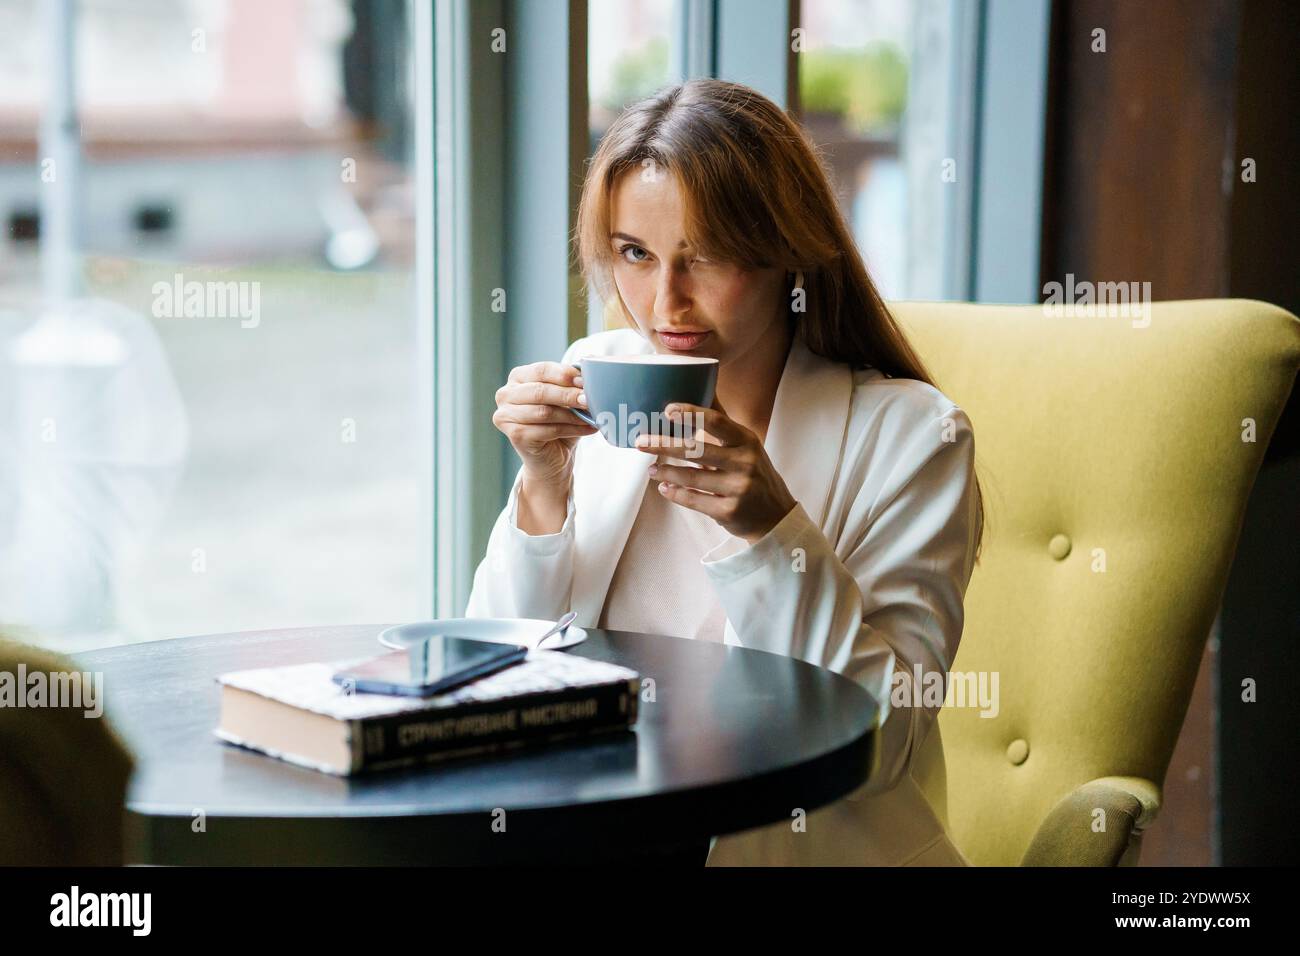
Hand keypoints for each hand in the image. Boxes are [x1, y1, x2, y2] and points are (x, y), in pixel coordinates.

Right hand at [492, 361, 596, 488]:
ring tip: (591, 415)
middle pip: (540, 391)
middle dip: (568, 395)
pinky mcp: (515, 435)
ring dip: (572, 414)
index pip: (541, 370)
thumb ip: (572, 382)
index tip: (585, 381)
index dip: (564, 374)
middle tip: (589, 399)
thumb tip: (590, 366)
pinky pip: (547, 430)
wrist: (552, 457)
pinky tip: (587, 428)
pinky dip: (571, 429)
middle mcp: (506, 394)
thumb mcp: (565, 397)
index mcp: (517, 377)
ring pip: (544, 412)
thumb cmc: (559, 422)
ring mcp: (505, 416)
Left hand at [633, 400, 798, 544]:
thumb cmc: (754, 473)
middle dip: (664, 445)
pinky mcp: (729, 511)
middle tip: (640, 442)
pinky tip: (663, 486)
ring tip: (650, 468)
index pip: (717, 421)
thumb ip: (722, 423)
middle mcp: (744, 462)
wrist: (775, 516)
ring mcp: (738, 488)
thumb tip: (703, 387)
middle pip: (696, 450)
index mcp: (746, 441)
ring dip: (666, 471)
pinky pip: (693, 500)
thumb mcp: (746, 445)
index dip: (691, 413)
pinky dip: (675, 493)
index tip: (667, 410)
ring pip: (691, 477)